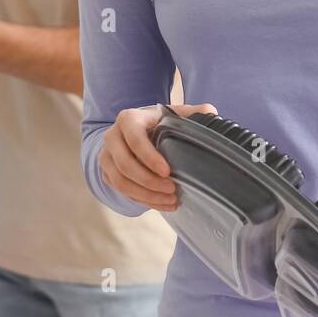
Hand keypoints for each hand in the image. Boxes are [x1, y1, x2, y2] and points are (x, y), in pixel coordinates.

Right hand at [100, 102, 217, 211]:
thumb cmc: (158, 123)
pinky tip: (162, 203)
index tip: (168, 172)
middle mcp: (112, 136)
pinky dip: (143, 200)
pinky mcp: (107, 173)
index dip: (150, 157)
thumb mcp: (173, 114)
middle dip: (149, 182)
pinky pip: (122, 191)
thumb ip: (193, 112)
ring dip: (146, 195)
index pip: (135, 139)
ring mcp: (107, 156)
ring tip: (171, 200)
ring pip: (121, 182)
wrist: (134, 132)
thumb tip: (211, 113)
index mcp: (128, 119)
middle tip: (172, 190)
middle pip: (125, 165)